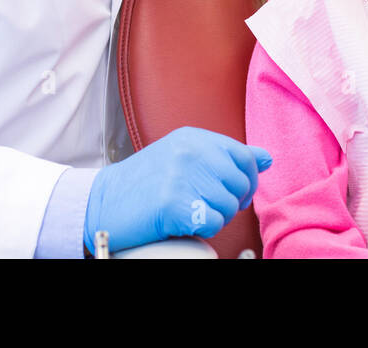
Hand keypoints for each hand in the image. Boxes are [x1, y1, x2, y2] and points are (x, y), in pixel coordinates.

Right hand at [84, 126, 272, 253]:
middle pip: (241, 183)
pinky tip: (183, 221)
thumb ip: (224, 156)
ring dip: (214, 216)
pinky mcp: (174, 203)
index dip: (247, 180)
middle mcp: (191, 151)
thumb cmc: (144, 183)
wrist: (102, 202)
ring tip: (189, 212)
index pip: (245, 157)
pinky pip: (213, 222)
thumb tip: (266, 159)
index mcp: (195, 138)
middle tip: (205, 206)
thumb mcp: (184, 157)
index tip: (234, 192)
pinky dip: (203, 228)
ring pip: (228, 206)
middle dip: (231, 202)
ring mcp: (182, 176)